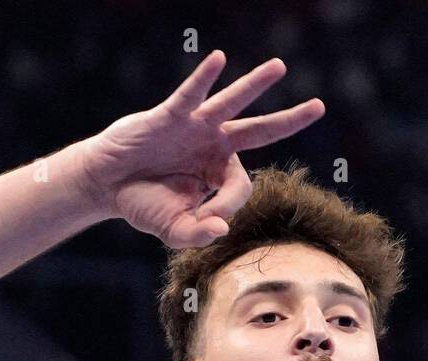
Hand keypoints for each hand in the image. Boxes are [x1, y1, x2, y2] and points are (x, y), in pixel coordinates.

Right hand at [74, 50, 324, 248]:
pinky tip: (218, 59)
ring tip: (280, 67)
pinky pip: (190, 95)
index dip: (228, 204)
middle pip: (261, 131)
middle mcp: (214, 145)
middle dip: (290, 120)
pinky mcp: (170, 116)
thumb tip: (221, 228)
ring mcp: (195, 128)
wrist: (106, 185)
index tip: (209, 218)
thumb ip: (197, 233)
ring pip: (232, 104)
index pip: (240, 185)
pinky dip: (203, 78)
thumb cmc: (143, 205)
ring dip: (255, 84)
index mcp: (218, 172)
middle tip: (320, 107)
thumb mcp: (172, 228)